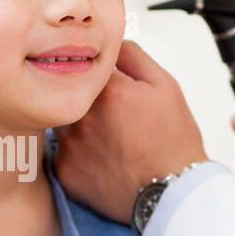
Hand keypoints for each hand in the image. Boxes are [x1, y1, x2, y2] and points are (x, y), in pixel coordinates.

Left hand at [55, 39, 206, 224]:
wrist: (172, 194)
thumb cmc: (173, 142)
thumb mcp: (165, 85)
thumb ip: (132, 55)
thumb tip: (111, 41)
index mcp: (106, 91)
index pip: (84, 65)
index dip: (98, 74)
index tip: (112, 86)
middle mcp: (81, 118)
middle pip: (69, 94)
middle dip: (87, 100)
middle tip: (113, 116)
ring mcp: (69, 147)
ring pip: (62, 123)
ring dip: (79, 125)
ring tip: (108, 139)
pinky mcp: (64, 172)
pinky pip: (61, 152)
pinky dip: (77, 153)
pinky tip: (101, 159)